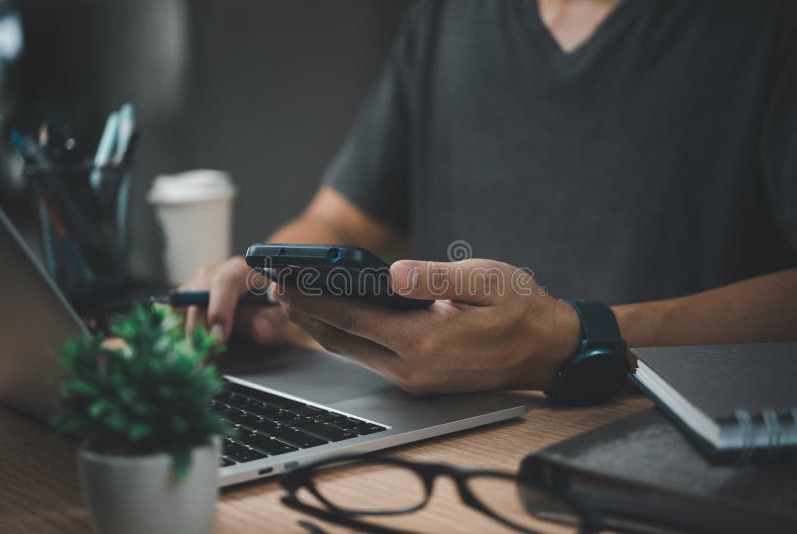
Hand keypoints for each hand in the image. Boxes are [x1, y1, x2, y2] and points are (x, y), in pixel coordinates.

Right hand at [178, 256, 310, 346]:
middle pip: (197, 296)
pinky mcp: (185, 299)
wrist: (266, 297)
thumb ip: (273, 322)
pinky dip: (177, 332)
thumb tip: (259, 328)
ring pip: (180, 305)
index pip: (226, 282)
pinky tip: (186, 348)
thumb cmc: (276, 304)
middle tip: (203, 357)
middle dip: (199, 329)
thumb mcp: (283, 315)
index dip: (220, 310)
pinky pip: (174, 313)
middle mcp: (215, 273)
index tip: (218, 338)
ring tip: (195, 356)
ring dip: (185, 332)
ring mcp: (196, 285)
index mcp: (242, 270)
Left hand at [271, 258, 581, 393]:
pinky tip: (338, 318)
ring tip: (298, 300)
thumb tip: (393, 273)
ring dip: (323, 327)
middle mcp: (412, 368)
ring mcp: (414, 380)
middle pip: (342, 341)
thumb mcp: (486, 281)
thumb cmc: (521, 310)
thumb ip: (436, 277)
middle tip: (279, 288)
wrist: (548, 350)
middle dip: (307, 314)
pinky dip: (347, 337)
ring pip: (353, 352)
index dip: (314, 299)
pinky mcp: (419, 381)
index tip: (285, 281)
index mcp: (424, 341)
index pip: (352, 317)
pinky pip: (371, 358)